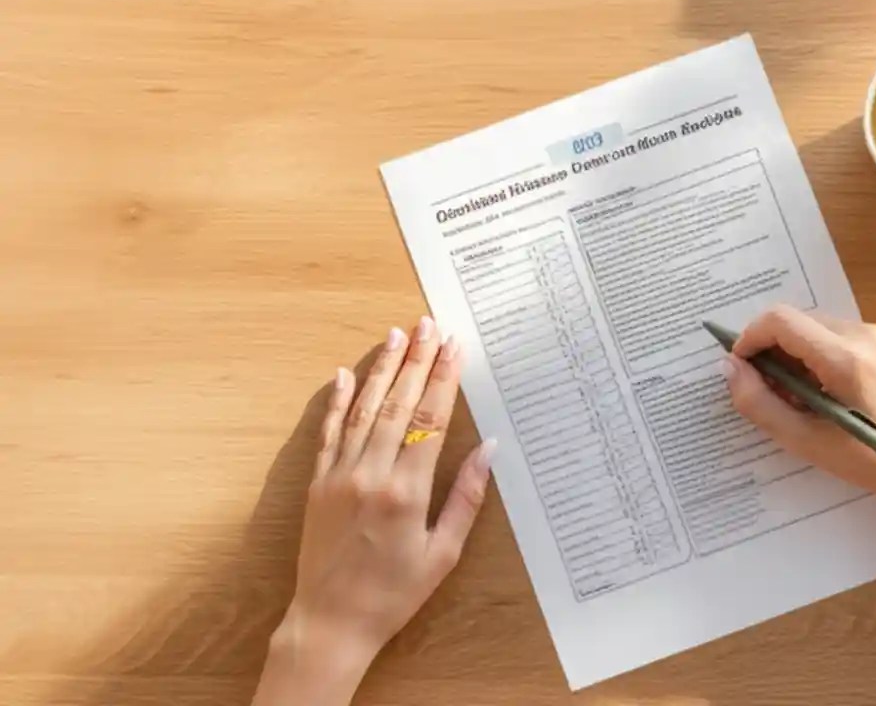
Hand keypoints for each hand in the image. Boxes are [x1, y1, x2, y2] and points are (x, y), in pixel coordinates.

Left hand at [254, 317, 493, 705]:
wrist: (331, 621)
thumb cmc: (394, 594)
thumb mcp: (443, 553)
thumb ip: (465, 498)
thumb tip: (488, 449)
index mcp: (407, 491)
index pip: (430, 420)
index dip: (444, 379)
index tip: (455, 346)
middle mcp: (370, 474)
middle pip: (398, 404)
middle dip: (417, 360)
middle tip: (429, 324)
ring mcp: (339, 475)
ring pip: (363, 409)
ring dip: (381, 369)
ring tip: (397, 335)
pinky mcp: (317, 484)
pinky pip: (329, 432)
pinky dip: (337, 401)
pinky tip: (344, 374)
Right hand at [722, 305, 875, 495]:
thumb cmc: (858, 459)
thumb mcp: (799, 437)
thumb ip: (757, 400)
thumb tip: (729, 366)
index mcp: (844, 358)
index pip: (781, 320)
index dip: (750, 338)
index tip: (740, 367)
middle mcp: (861, 335)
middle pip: (794, 320)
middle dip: (769, 349)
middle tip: (766, 390)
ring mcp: (872, 336)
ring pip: (808, 325)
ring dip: (788, 353)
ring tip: (792, 396)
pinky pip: (826, 334)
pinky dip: (808, 355)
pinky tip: (813, 390)